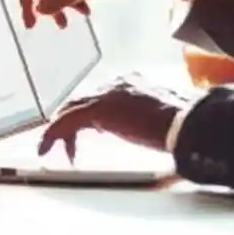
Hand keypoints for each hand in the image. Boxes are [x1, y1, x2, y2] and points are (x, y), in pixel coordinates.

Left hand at [38, 76, 188, 159]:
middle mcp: (117, 83)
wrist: (188, 123)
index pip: (100, 96)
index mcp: (133, 83)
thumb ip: (152, 121)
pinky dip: (53, 135)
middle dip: (70, 124)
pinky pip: (67, 121)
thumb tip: (159, 134)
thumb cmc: (185, 124)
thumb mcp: (165, 120)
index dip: (89, 115)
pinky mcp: (99, 109)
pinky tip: (45, 149)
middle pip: (82, 101)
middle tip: (66, 147)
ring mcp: (107, 94)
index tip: (88, 132)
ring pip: (71, 110)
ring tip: (51, 151)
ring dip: (60, 132)